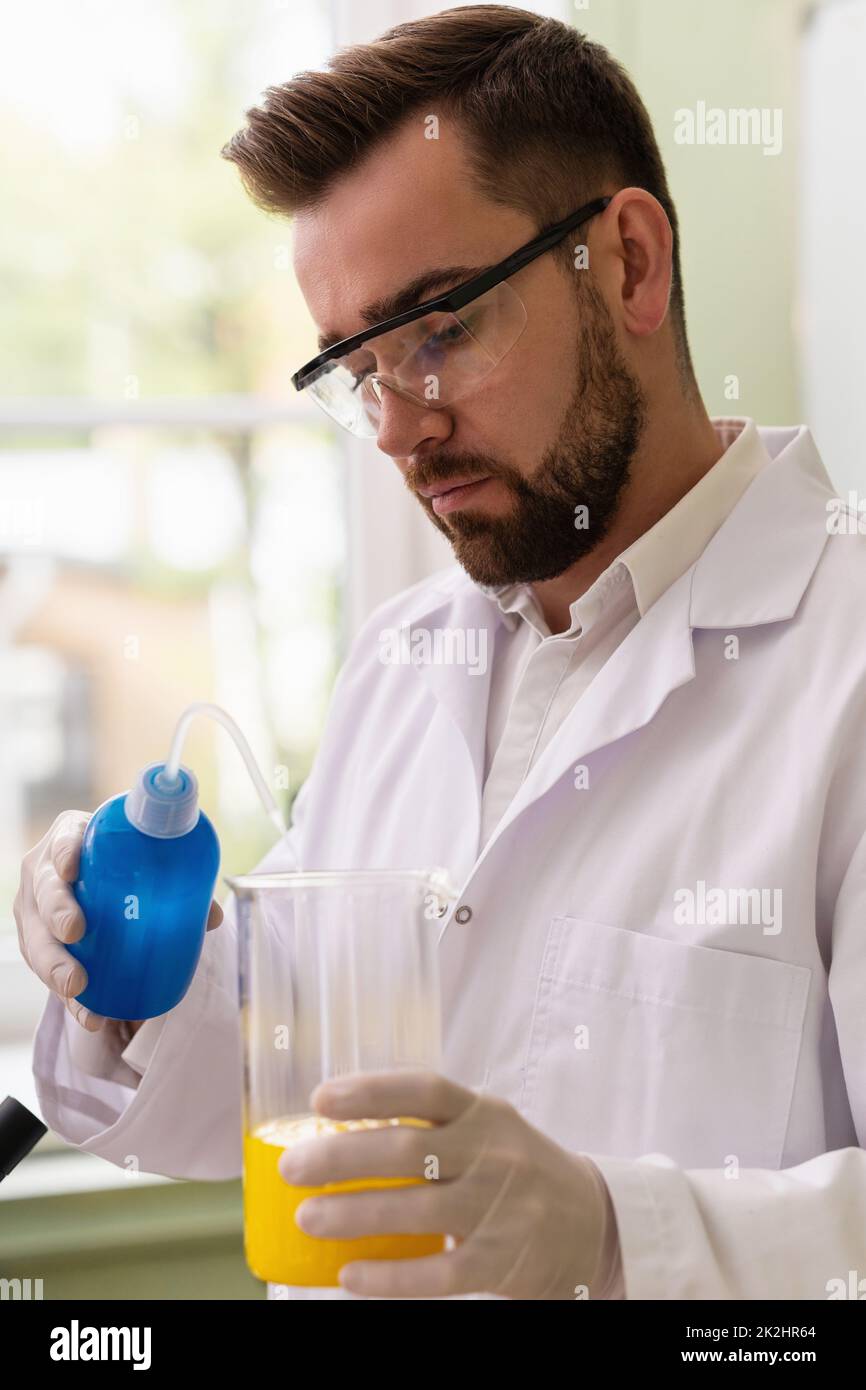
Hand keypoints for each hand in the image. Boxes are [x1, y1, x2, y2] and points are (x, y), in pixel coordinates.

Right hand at [13, 809, 223, 1032]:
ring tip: (77, 985)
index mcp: (75, 837)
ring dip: (54, 964)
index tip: (72, 869)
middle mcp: (47, 870)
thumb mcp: (145, 864)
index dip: (65, 851)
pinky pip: (46, 971)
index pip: (66, 838)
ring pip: (35, 936)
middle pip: (44, 890)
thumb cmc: (125, 866)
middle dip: (56, 912)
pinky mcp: (37, 942)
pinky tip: (89, 1015)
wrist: (97, 884)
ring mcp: (36, 908)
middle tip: (75, 932)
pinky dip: (68, 997)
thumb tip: (212, 918)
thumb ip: (181, 885)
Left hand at [279, 1070, 609, 1299]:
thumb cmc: (519, 1171)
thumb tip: (337, 1133)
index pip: (425, 1089)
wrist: (595, 1225)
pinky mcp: (503, 1262)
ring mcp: (500, 1209)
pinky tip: (350, 1276)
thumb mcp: (489, 1131)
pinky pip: (439, 1274)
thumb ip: (433, 1127)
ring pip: (417, 1211)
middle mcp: (493, 1154)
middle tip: (293, 1167)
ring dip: (354, 1214)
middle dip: (342, 1157)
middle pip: (410, 1149)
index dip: (371, 1091)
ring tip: (307, 1217)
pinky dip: (390, 1278)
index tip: (321, 1098)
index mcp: (484, 1114)